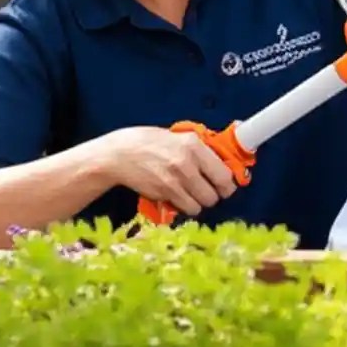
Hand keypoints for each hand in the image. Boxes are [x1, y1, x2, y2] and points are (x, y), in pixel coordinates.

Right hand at [104, 126, 237, 215]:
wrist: (119, 154)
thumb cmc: (148, 143)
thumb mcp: (177, 137)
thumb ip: (198, 150)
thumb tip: (221, 163)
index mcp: (194, 144)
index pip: (224, 174)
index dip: (228, 184)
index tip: (225, 186)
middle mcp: (188, 162)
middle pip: (216, 193)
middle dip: (213, 195)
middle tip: (206, 191)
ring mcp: (176, 180)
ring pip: (202, 204)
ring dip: (198, 203)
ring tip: (190, 194)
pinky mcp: (164, 193)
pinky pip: (186, 208)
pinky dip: (184, 207)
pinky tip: (177, 197)